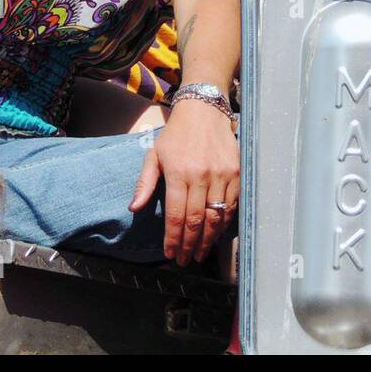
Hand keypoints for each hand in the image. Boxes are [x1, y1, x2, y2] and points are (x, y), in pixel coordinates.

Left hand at [129, 99, 238, 265]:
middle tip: (186, 260)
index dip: (174, 239)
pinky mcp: (237, 173)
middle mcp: (201, 175)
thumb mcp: (154, 155)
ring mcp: (222, 175)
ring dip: (208, 240)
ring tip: (200, 253)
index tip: (171, 253)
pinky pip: (231, 206)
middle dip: (190, 245)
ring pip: (216, 217)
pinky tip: (216, 234)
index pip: (177, 215)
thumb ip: (145, 183)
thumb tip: (134, 208)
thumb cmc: (176, 135)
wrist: (204, 111)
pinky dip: (224, 224)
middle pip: (197, 221)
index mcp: (178, 172)